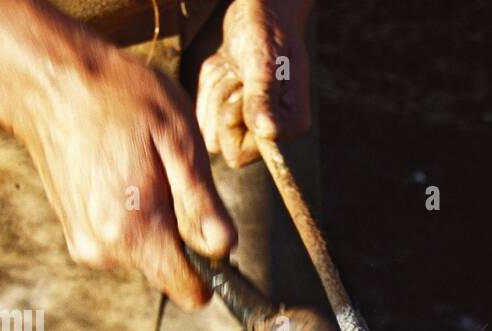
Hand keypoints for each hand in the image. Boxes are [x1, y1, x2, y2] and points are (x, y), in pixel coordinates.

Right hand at [16, 39, 233, 309]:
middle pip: (169, 268)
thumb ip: (203, 202)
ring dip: (153, 220)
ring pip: (145, 252)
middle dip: (180, 233)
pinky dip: (129, 215)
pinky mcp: (75, 234)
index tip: (211, 233)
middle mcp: (105, 250)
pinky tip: (118, 173)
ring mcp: (85, 244)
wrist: (48, 80)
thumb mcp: (178, 138)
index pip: (190, 291)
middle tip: (166, 175)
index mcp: (135, 232)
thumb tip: (226, 247)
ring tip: (138, 167)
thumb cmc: (119, 98)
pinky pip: (121, 240)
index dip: (212, 269)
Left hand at [196, 0, 312, 167]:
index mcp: (289, 127)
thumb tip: (267, 131)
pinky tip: (227, 73)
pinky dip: (208, 90)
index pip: (241, 153)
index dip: (233, 119)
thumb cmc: (266, 33)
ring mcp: (251, 127)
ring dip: (215, 96)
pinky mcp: (232, 116)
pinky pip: (203, 118)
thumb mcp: (263, 61)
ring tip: (235, 72)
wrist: (258, 16)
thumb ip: (262, 97)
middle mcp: (273, 134)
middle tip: (238, 76)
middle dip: (221, 105)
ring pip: (209, 132)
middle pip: (222, 146)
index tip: (245, 86)